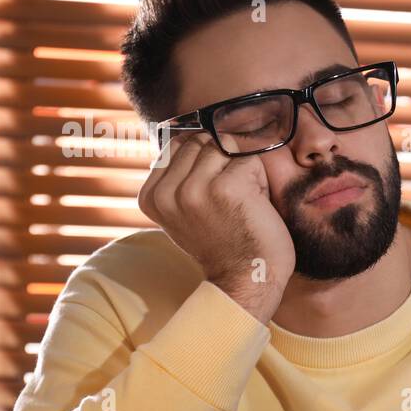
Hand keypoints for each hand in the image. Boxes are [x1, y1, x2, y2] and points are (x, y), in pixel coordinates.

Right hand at [138, 131, 294, 322]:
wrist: (247, 280)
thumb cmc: (224, 242)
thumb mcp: (185, 211)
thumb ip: (178, 176)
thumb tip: (184, 130)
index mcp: (150, 195)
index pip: (179, 143)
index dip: (206, 160)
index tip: (214, 195)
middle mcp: (166, 192)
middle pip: (202, 140)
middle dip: (225, 163)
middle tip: (233, 200)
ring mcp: (194, 189)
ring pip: (225, 146)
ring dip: (243, 169)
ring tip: (243, 202)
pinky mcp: (226, 188)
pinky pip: (250, 159)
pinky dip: (260, 179)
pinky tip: (255, 206)